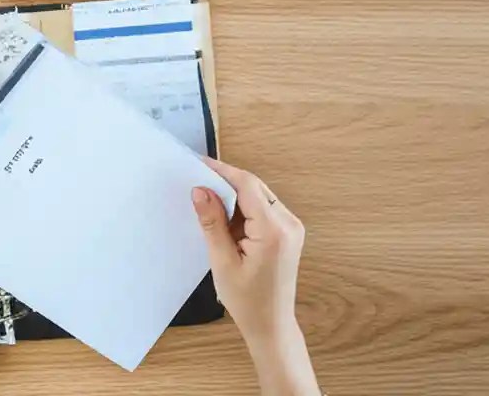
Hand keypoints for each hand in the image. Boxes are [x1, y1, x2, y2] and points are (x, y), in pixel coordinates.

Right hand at [192, 160, 318, 395]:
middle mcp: (289, 224)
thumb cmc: (248, 300)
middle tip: (197, 185)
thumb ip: (212, 222)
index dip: (222, 172)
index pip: (247, 186)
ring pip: (257, 197)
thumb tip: (200, 191)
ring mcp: (291, 227)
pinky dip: (243, 210)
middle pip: (254, 188)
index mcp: (274, 230)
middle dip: (225, 184)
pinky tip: (226, 223)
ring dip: (233, 199)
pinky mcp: (288, 232)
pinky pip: (262, 209)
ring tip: (210, 211)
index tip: (199, 164)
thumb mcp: (222, 261)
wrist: (271, 324)